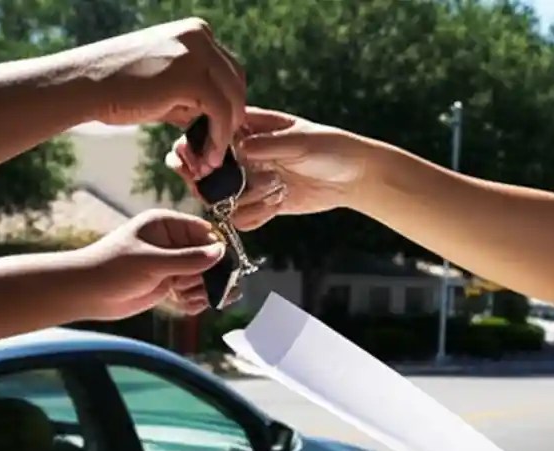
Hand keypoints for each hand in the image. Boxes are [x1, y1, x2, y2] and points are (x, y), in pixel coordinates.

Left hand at [72, 209, 225, 320]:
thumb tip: (221, 252)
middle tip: (212, 290)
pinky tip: (186, 306)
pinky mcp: (168, 285)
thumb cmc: (113, 268)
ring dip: (203, 290)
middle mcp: (172, 243)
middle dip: (211, 275)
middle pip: (207, 257)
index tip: (225, 268)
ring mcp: (171, 264)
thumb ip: (189, 258)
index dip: (217, 249)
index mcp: (167, 226)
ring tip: (189, 299)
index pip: (204, 232)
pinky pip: (192, 291)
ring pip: (203, 276)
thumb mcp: (153, 261)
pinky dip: (194, 300)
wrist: (86, 293)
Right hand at [77, 18, 246, 172]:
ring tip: (211, 160)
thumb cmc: (118, 88)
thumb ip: (192, 96)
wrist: (84, 85)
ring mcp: (197, 53)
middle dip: (232, 120)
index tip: (220, 133)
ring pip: (233, 99)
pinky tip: (207, 156)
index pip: (229, 71)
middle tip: (219, 150)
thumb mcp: (165, 85)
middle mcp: (201, 36)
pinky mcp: (191, 76)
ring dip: (226, 135)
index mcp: (197, 32)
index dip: (229, 104)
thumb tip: (214, 121)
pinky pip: (221, 112)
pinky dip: (218, 139)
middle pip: (236, 84)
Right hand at [165, 107, 371, 228]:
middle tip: (223, 186)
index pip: (211, 135)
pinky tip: (276, 205)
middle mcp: (245, 155)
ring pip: (223, 198)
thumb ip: (268, 145)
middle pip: (207, 170)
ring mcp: (253, 181)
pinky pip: (244, 217)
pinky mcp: (264, 204)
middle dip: (209, 181)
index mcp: (250, 129)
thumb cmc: (330, 147)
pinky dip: (255, 216)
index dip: (199, 148)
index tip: (205, 161)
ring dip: (244, 199)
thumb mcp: (300, 141)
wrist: (354, 177)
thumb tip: (238, 149)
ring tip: (275, 189)